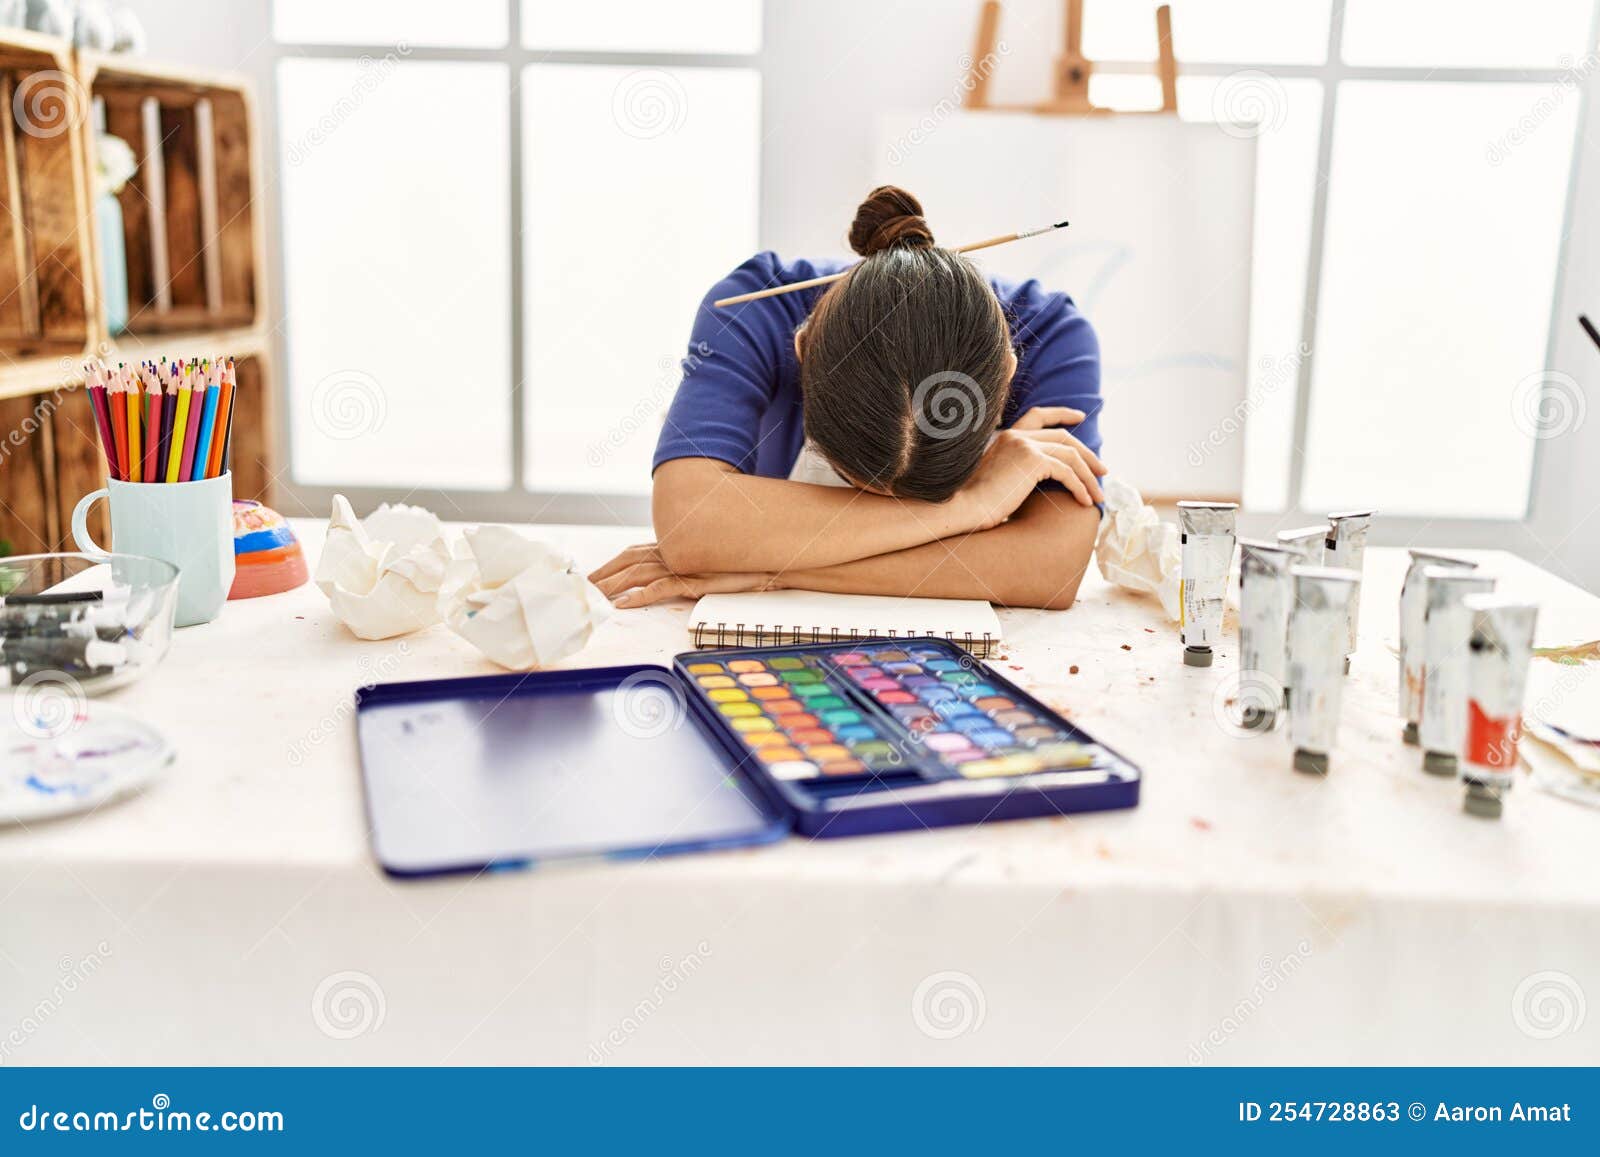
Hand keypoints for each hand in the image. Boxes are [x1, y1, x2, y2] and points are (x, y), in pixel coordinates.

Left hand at [588, 543, 783, 607]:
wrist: (767, 561)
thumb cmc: (736, 564)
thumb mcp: (703, 562)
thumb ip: (682, 564)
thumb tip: (662, 577)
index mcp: (671, 545)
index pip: (631, 553)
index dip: (609, 565)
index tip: (590, 577)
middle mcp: (672, 550)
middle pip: (627, 562)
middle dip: (602, 576)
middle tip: (581, 590)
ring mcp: (682, 564)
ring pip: (637, 574)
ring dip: (612, 587)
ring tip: (593, 599)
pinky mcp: (693, 579)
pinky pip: (659, 588)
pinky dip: (639, 596)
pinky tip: (623, 605)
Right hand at [959, 409, 1106, 528]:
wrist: (962, 508)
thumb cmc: (975, 504)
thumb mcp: (997, 480)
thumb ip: (1016, 471)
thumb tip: (1041, 479)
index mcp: (1004, 437)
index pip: (1038, 415)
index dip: (1061, 413)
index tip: (1079, 417)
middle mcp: (1015, 436)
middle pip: (1064, 437)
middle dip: (1088, 454)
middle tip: (1103, 471)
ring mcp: (1024, 445)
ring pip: (1071, 456)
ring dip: (1088, 477)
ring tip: (1098, 495)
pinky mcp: (1032, 460)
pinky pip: (1068, 472)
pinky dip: (1080, 487)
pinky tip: (1085, 502)